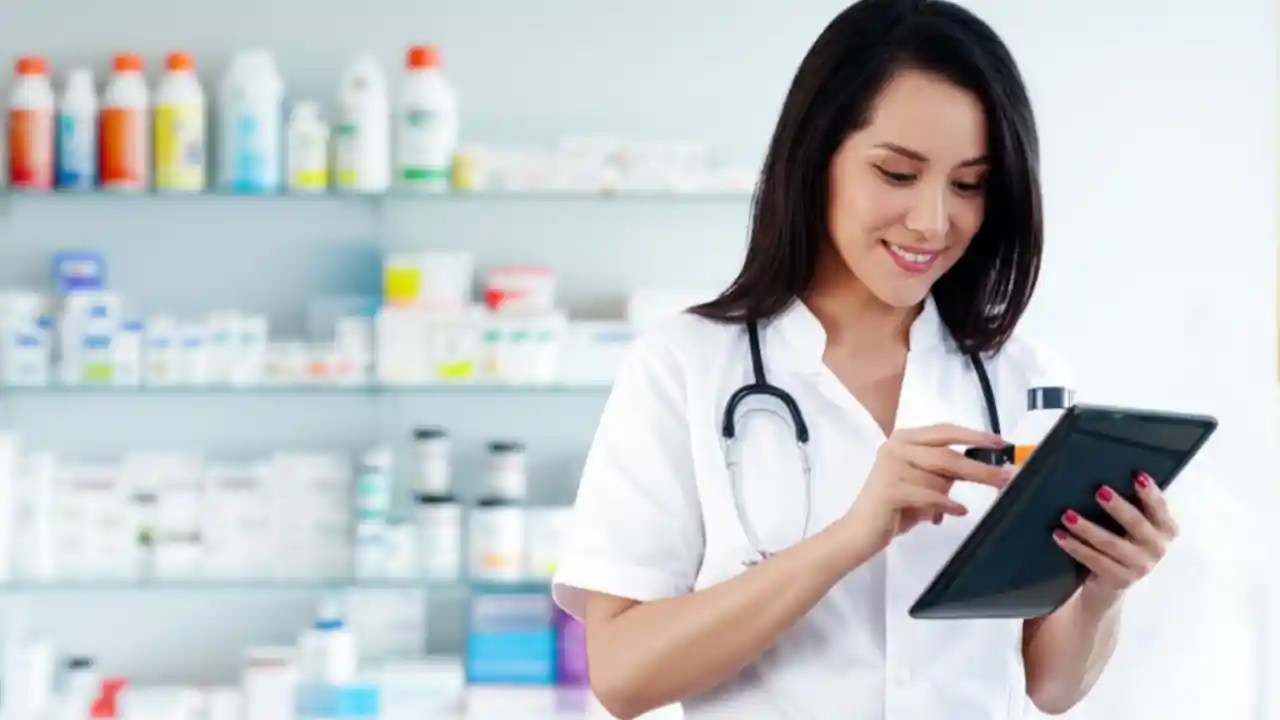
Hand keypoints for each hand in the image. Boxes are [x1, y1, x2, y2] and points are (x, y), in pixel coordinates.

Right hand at [840, 423, 1013, 554]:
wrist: (860, 531)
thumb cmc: (895, 507)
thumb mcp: (924, 483)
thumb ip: (945, 473)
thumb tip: (987, 470)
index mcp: (905, 439)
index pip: (944, 431)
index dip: (974, 435)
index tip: (999, 443)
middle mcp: (896, 447)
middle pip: (946, 454)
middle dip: (979, 467)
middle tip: (1006, 476)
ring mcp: (891, 467)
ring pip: (938, 475)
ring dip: (959, 489)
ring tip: (977, 498)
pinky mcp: (890, 490)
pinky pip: (928, 495)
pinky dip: (947, 504)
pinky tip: (958, 510)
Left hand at [1053, 471, 1178, 610]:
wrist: (1108, 585)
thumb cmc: (1118, 542)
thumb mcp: (1126, 524)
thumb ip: (1124, 504)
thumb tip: (1099, 476)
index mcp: (1164, 529)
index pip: (1160, 508)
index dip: (1151, 493)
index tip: (1138, 476)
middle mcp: (1157, 548)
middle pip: (1137, 524)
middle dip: (1118, 507)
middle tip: (1099, 491)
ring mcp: (1140, 567)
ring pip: (1112, 544)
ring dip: (1088, 528)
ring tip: (1067, 515)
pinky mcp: (1121, 580)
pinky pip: (1095, 561)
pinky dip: (1076, 547)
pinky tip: (1060, 536)